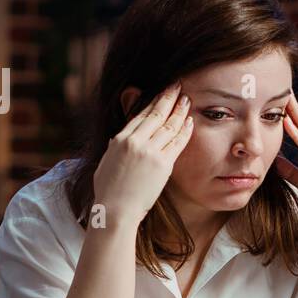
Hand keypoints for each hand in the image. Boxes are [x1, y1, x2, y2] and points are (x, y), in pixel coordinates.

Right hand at [92, 83, 191, 226]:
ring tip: (187, 99)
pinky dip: (185, 130)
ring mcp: (149, 152)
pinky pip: (177, 143)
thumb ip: (114, 149)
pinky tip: (190, 121)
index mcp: (120, 140)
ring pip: (168, 126)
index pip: (140, 116)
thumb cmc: (108, 192)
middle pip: (155, 115)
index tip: (161, 94)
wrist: (115, 210)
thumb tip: (116, 141)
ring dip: (179, 110)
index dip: (152, 102)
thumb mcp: (106, 164)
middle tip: (178, 86)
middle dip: (168, 98)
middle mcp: (134, 142)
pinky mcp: (162, 164)